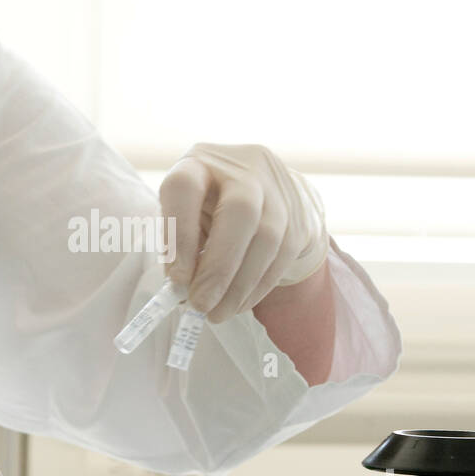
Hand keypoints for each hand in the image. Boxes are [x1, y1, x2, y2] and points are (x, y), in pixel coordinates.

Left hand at [158, 142, 328, 322]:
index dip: (180, 234)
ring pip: (267, 239)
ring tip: (217, 313)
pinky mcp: (298, 215)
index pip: (186, 187)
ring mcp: (277, 189)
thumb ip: (179, 246)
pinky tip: (238, 303)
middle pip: (241, 212)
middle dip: (219, 268)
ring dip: (239, 286)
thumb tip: (181, 289)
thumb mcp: (185, 214)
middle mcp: (243, 168)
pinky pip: (282, 256)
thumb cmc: (208, 206)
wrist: (262, 189)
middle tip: (200, 305)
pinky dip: (257, 287)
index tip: (176, 279)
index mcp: (200, 162)